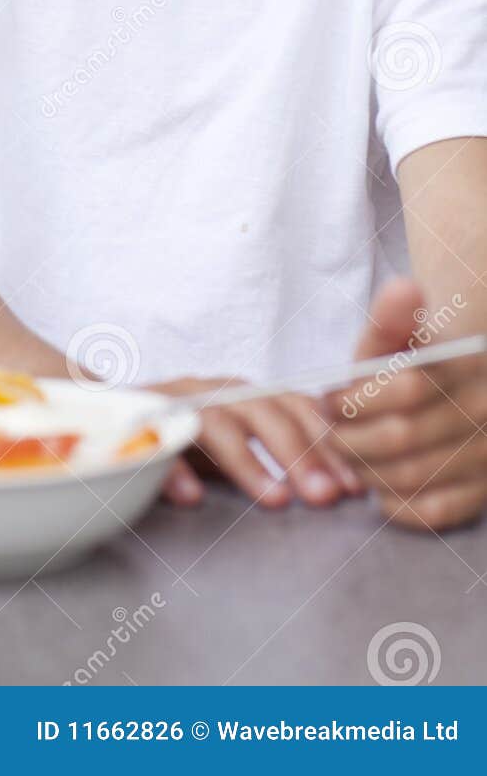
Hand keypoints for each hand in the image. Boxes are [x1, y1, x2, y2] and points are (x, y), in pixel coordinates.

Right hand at [153, 375, 363, 509]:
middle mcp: (213, 390)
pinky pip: (156, 443)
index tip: (355, 486)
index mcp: (244, 393)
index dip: (328, 442)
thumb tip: (336, 485)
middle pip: (262, 410)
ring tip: (276, 501)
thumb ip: (274, 453)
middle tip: (325, 496)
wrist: (104, 414)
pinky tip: (191, 497)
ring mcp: (174, 401)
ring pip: (216, 422)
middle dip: (299, 452)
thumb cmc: (183, 435)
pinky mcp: (134, 420)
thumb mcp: (234, 441)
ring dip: (249, 462)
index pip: (295, 406)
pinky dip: (174, 468)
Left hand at [326, 278, 486, 531]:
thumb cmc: (414, 360)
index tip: (328, 400)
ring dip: (364, 470)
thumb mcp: (399, 335)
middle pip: (401, 437)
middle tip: (328, 434)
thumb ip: (392, 320)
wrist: (458, 385)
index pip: (406, 388)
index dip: (354, 398)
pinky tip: (379, 486)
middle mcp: (484, 408)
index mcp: (464, 365)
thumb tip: (403, 288)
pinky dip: (396, 504)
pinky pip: (433, 511)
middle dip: (350, 437)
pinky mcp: (483, 491)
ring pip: (411, 475)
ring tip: (347, 455)